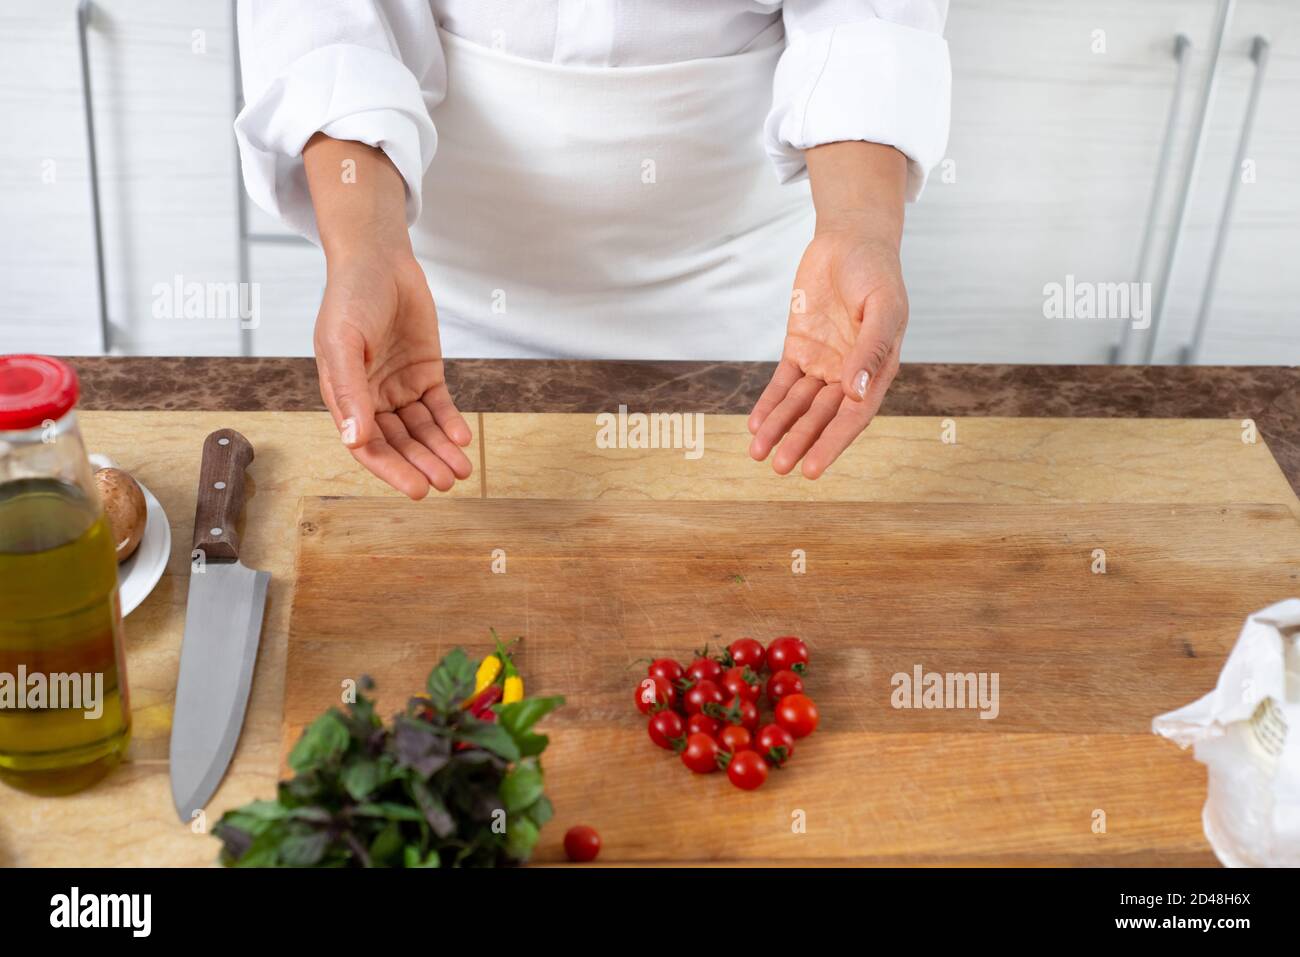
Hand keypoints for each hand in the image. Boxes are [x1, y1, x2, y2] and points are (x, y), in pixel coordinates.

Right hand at [315, 250, 472, 498]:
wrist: (379, 260)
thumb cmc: (350, 297)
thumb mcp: (343, 342)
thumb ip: (349, 391)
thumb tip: (353, 440)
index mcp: (344, 397)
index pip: (369, 446)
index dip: (392, 470)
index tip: (416, 490)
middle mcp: (372, 398)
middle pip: (400, 442)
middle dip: (423, 464)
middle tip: (447, 483)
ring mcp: (400, 386)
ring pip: (422, 429)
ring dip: (441, 450)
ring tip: (462, 470)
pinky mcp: (425, 372)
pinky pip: (439, 406)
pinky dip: (451, 423)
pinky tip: (463, 439)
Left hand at [747, 226, 906, 477]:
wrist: (849, 240)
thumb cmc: (875, 272)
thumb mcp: (881, 306)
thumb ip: (871, 349)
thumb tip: (857, 392)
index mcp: (878, 368)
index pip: (854, 415)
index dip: (833, 443)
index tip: (813, 469)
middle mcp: (850, 372)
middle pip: (823, 416)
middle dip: (801, 442)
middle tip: (780, 467)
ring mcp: (824, 361)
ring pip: (799, 404)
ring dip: (780, 428)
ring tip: (758, 453)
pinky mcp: (800, 348)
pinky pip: (783, 383)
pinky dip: (770, 404)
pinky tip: (756, 425)